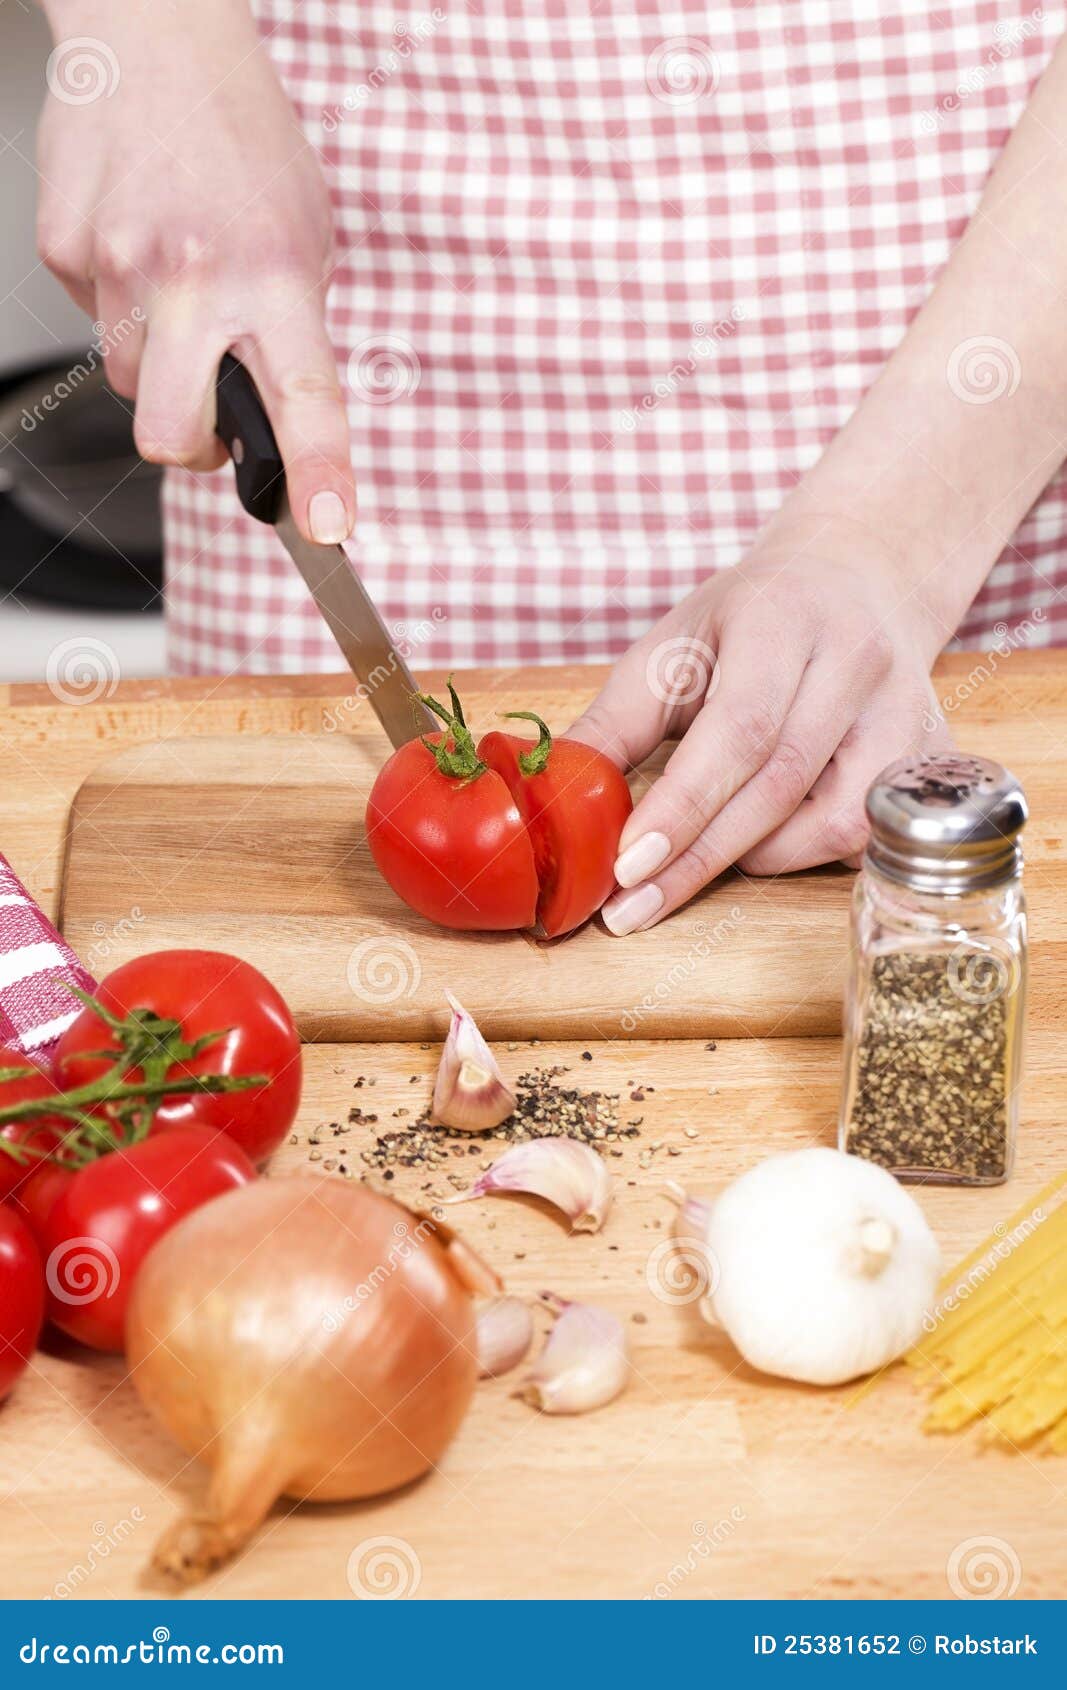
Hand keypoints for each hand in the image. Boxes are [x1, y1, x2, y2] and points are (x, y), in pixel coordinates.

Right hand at [36, 1, 353, 543]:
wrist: (156, 37)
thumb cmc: (243, 137)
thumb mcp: (307, 232)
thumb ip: (293, 328)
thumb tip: (279, 416)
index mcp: (274, 270)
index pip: (302, 395)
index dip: (316, 472)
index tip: (327, 526)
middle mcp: (192, 274)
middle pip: (169, 434)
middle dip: (190, 449)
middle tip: (213, 421)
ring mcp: (117, 263)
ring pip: (130, 383)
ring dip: (158, 365)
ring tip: (180, 290)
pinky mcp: (63, 249)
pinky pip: (93, 322)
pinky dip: (119, 305)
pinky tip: (139, 245)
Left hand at [568, 531, 952, 933]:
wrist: (857, 581)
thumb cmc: (749, 623)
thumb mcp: (672, 648)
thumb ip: (615, 724)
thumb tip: (554, 799)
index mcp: (784, 620)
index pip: (738, 730)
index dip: (684, 807)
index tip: (626, 868)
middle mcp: (858, 662)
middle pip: (780, 785)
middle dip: (698, 858)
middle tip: (632, 906)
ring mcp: (907, 710)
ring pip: (834, 823)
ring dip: (756, 857)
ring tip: (708, 846)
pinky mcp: (934, 757)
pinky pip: (867, 836)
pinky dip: (807, 852)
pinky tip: (770, 836)